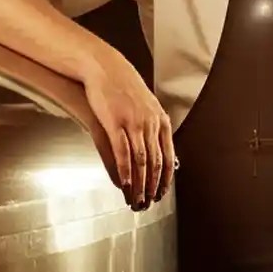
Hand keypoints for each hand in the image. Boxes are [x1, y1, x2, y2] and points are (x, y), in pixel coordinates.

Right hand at [81, 45, 174, 210]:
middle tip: (148, 204)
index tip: (162, 194)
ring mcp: (134, 123)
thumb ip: (153, 128)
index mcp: (161, 121)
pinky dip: (124, 171)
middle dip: (152, 187)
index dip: (166, 178)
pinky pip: (122, 152)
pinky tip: (124, 184)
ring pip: (141, 161)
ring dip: (139, 185)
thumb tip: (158, 148)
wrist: (104, 68)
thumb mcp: (146, 107)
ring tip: (136, 200)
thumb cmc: (123, 89)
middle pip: (155, 163)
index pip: (168, 156)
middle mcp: (151, 123)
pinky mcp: (115, 122)